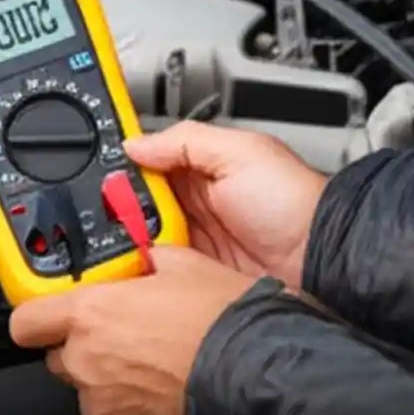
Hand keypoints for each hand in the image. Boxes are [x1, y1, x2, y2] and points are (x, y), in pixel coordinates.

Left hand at [10, 248, 255, 414]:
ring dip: (108, 370)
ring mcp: (104, 397)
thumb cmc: (220, 318)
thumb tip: (149, 256)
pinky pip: (112, 407)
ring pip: (87, 382)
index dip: (38, 314)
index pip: (25, 321)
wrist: (250, 366)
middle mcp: (87, 358)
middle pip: (57, 354)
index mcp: (92, 313)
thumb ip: (152, 259)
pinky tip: (161, 377)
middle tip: (124, 327)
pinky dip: (129, 395)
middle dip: (84, 341)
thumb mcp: (187, 264)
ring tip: (151, 355)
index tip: (53, 309)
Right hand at [124, 121, 326, 288]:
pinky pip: (159, 270)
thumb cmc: (294, 202)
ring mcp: (196, 240)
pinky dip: (144, 270)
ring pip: (141, 239)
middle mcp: (196, 203)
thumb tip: (137, 140)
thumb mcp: (242, 153)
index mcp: (203, 167)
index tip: (93, 178)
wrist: (320, 258)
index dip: (120, 170)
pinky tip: (133, 270)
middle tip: (106, 217)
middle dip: (117, 211)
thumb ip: (187, 141)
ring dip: (128, 242)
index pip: (146, 164)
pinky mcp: (198, 274)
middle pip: (136, 205)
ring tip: (117, 244)